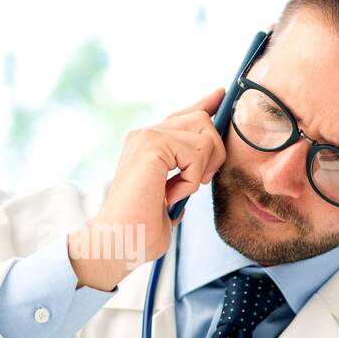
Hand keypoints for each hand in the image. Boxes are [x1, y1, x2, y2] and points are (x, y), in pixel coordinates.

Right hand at [70, 88, 226, 290]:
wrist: (118, 243)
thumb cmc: (141, 230)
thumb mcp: (172, 198)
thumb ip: (185, 177)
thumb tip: (205, 170)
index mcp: (148, 144)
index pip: (184, 115)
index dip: (205, 105)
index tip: (220, 94)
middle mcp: (145, 134)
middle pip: (202, 119)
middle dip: (214, 152)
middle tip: (199, 183)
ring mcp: (146, 136)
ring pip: (204, 133)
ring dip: (202, 169)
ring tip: (178, 191)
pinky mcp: (151, 144)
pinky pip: (196, 152)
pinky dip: (192, 179)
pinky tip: (170, 194)